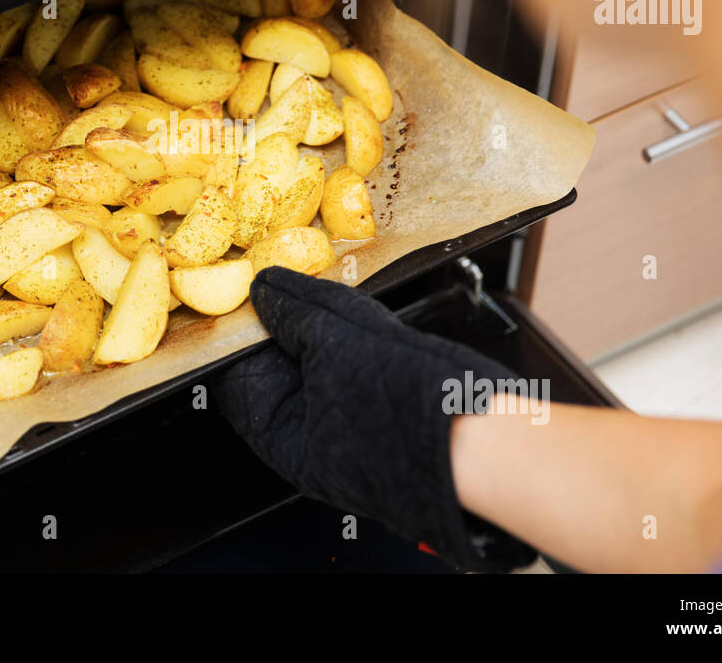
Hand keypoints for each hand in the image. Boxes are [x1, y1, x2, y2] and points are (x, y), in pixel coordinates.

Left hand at [214, 266, 537, 571]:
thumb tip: (265, 289)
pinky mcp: (387, 409)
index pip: (237, 380)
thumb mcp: (335, 339)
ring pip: (320, 365)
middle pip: (277, 371)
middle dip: (278, 324)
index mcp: (284, 439)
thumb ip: (294, 309)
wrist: (486, 439)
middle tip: (278, 277)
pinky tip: (356, 312)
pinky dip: (352, 337)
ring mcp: (352, 428)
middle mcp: (313, 442)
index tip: (240, 293)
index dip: (235, 333)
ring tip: (318, 286)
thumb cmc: (408, 407)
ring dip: (317, 325)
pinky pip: (356, 368)